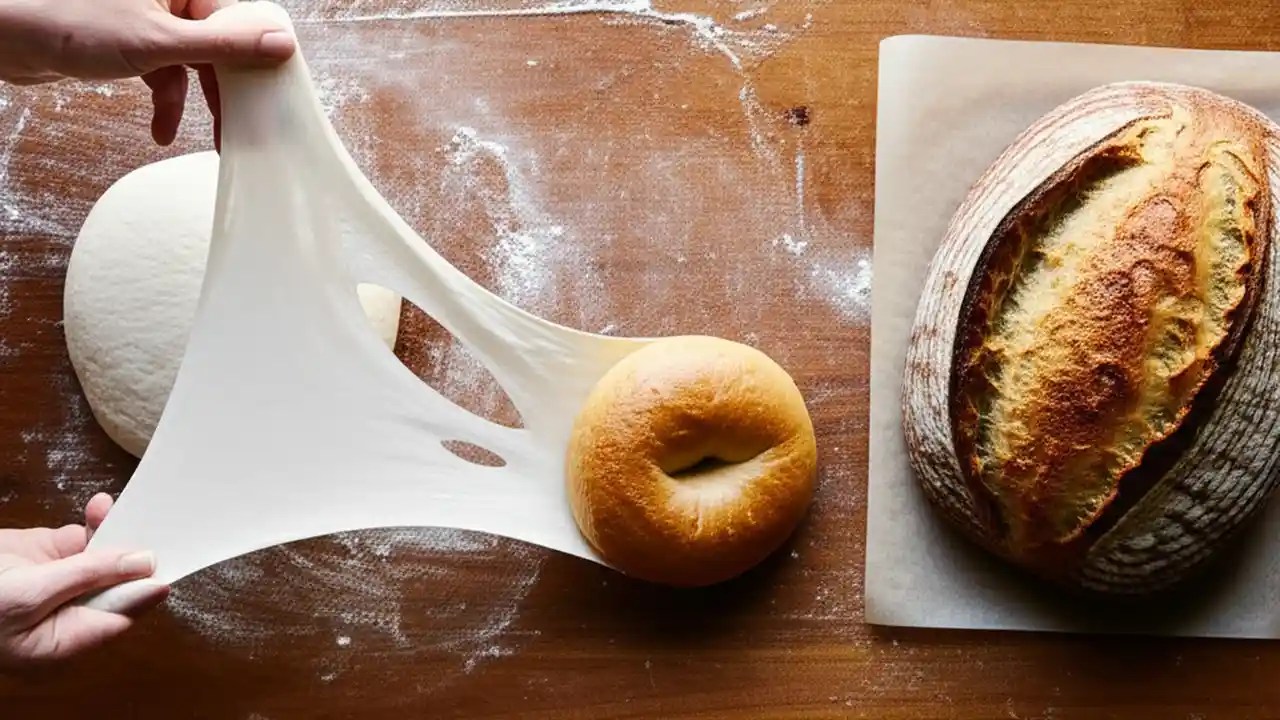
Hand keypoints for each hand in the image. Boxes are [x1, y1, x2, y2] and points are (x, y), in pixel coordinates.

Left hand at [0, 0, 296, 145]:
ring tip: (201, 138)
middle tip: (241, 126)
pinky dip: (166, 101)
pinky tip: (160, 128)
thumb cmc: (72, 24)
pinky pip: (166, 71)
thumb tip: (282, 45)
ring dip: (192, 103)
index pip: (241, 20)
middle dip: (227, 91)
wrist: (9, 36)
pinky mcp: (133, 40)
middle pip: (221, 45)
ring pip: (194, 63)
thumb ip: (224, 47)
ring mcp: (152, 17)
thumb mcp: (161, 44)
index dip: (260, 59)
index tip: (274, 94)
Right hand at [0, 493, 167, 667]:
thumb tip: (144, 566)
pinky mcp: (49, 555)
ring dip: (119, 531)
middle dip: (137, 555)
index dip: (147, 588)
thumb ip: (87, 576)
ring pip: (107, 556)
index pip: (122, 615)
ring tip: (131, 510)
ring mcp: (60, 581)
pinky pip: (86, 537)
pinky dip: (97, 520)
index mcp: (65, 642)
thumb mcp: (29, 594)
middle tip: (164, 525)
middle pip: (120, 584)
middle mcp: (69, 613)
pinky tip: (101, 506)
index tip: (174, 558)